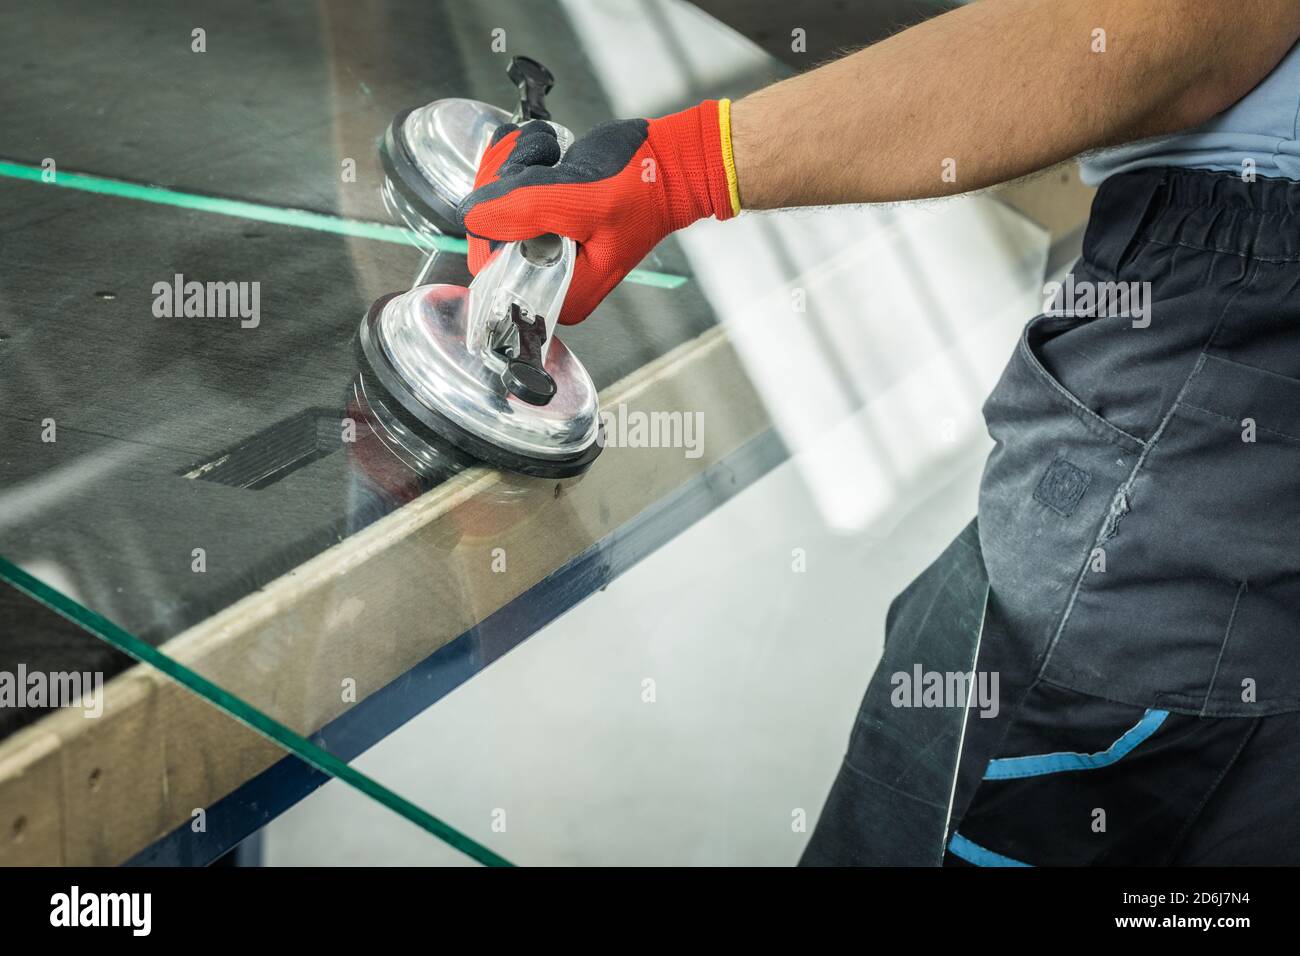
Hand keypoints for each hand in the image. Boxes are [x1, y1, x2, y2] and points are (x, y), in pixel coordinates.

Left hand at [457, 100, 738, 323]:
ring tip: (549, 153)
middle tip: (536, 160)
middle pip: (488, 237)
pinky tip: (545, 153)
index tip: (510, 186)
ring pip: (493, 210)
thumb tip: (473, 216)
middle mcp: (550, 280)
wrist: (672, 163)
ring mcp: (546, 249)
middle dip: (502, 186)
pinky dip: (518, 163)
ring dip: (511, 166)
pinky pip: (508, 195)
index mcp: (562, 295)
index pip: (493, 271)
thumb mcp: (581, 200)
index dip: (491, 225)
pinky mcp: (546, 222)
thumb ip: (525, 210)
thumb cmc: (642, 187)